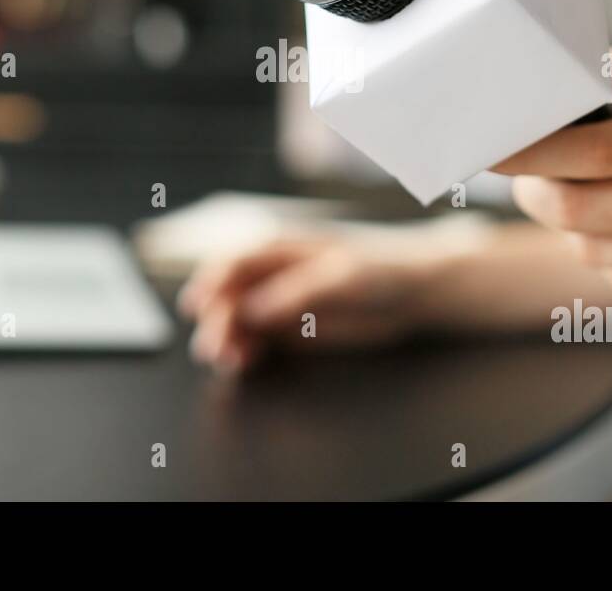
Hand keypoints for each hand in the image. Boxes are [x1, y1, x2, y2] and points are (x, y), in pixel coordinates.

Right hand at [177, 237, 447, 372]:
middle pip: (229, 296)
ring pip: (238, 321)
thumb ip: (295, 292)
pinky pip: (257, 341)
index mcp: (280, 249)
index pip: (233, 262)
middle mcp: (272, 274)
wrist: (416, 292)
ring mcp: (279, 303)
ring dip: (227, 339)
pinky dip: (245, 351)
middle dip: (217, 320)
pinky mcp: (291, 330)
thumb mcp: (341, 277)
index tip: (195, 305)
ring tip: (227, 361)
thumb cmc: (382, 270)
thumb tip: (250, 309)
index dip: (210, 281)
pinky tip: (243, 363)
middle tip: (214, 348)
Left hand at [494, 47, 611, 310]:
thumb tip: (570, 64)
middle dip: (535, 196)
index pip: (594, 153)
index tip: (492, 148)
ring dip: (570, 226)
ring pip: (595, 250)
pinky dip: (608, 255)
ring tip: (581, 199)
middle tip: (527, 179)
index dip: (530, 155)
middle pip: (579, 211)